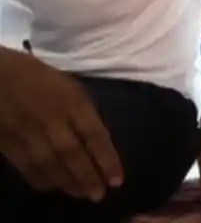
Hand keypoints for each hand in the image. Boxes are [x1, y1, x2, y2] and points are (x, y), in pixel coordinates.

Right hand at [0, 48, 122, 201]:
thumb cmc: (39, 76)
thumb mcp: (70, 85)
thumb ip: (83, 112)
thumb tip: (96, 141)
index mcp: (72, 100)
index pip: (95, 135)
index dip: (107, 160)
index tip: (117, 180)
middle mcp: (51, 118)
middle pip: (72, 154)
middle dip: (88, 177)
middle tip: (99, 195)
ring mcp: (27, 131)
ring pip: (49, 164)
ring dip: (67, 183)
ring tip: (82, 194)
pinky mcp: (7, 142)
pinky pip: (26, 166)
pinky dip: (41, 179)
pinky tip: (53, 186)